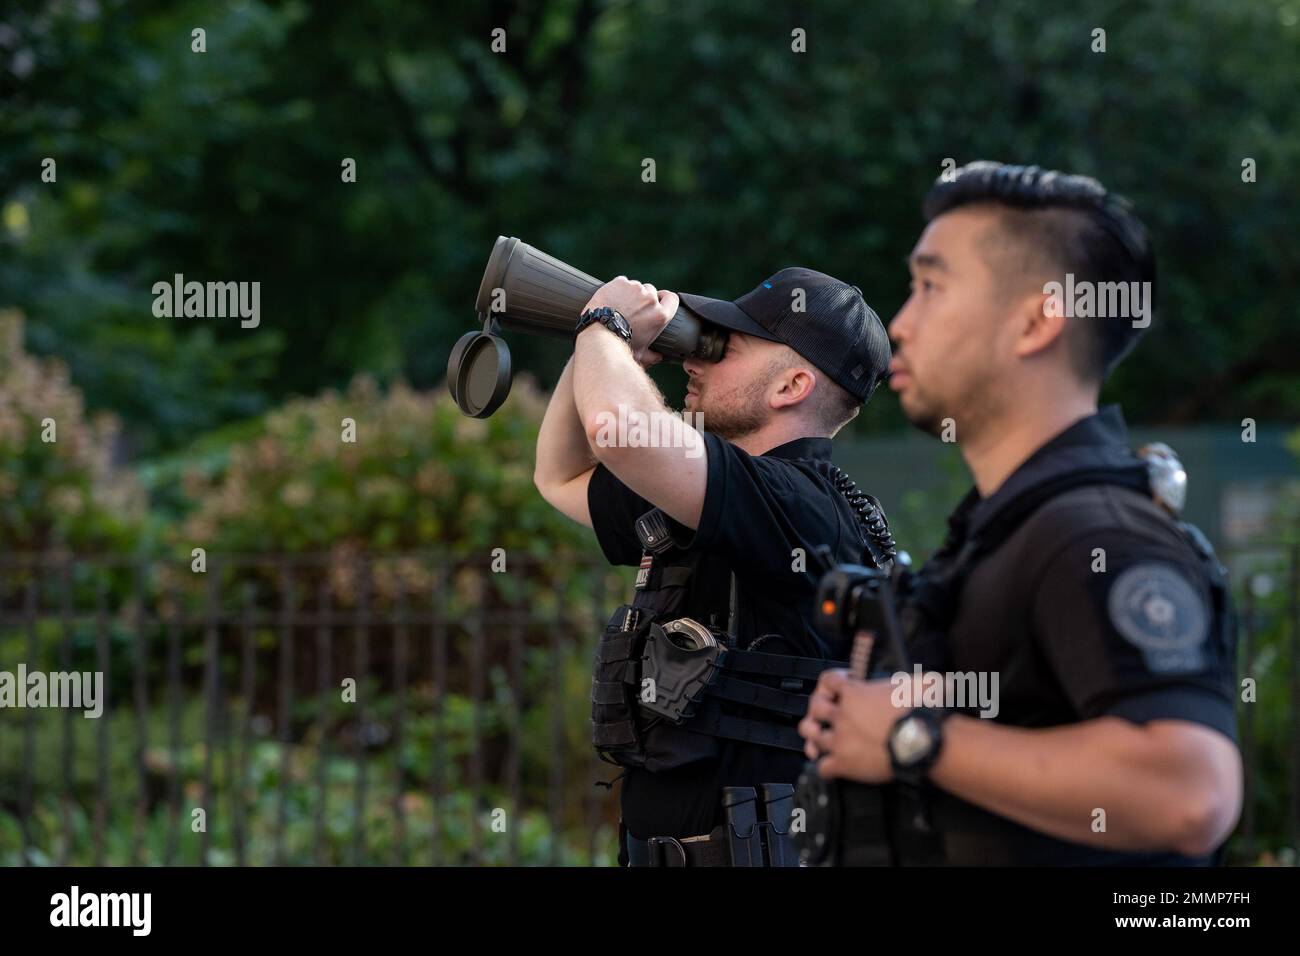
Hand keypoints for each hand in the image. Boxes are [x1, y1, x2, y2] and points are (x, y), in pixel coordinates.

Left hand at [582, 276, 678, 366]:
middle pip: (651, 291)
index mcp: (659, 315)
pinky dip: (616, 289)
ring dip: (629, 293)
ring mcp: (635, 289)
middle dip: (642, 298)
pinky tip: (610, 300)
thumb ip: (652, 356)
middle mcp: (650, 300)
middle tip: (631, 308)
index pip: (672, 299)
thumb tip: (658, 357)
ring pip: (635, 286)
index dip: (665, 298)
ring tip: (618, 306)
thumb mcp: (640, 354)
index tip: (659, 299)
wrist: (600, 334)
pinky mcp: (620, 282)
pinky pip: (621, 282)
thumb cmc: (620, 346)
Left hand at [798, 652, 910, 783]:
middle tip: (825, 714)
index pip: (827, 680)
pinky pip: (822, 767)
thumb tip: (918, 676)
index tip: (839, 687)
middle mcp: (841, 715)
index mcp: (854, 693)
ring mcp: (839, 740)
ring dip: (815, 737)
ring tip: (820, 739)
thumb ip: (903, 678)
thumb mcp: (910, 683)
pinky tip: (832, 766)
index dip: (831, 683)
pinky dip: (825, 767)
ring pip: (813, 736)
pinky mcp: (843, 763)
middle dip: (818, 709)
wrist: (920, 741)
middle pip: (814, 707)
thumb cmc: (917, 712)